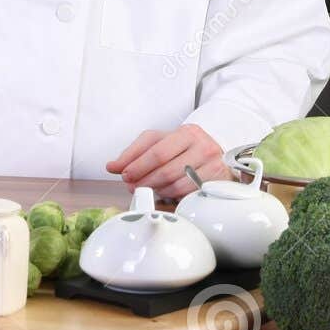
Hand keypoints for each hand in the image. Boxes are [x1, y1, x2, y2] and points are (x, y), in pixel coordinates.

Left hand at [106, 124, 229, 201]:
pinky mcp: (215, 183)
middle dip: (144, 180)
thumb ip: (135, 152)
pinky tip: (163, 193)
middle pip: (165, 169)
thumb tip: (112, 166)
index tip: (124, 174)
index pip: (157, 151)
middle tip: (132, 186)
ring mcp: (211, 165)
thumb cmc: (185, 149)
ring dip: (155, 190)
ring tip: (147, 189)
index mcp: (186, 133)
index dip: (137, 165)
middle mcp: (202, 146)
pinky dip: (170, 196)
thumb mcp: (160, 143)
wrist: (217, 155)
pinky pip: (186, 195)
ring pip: (175, 184)